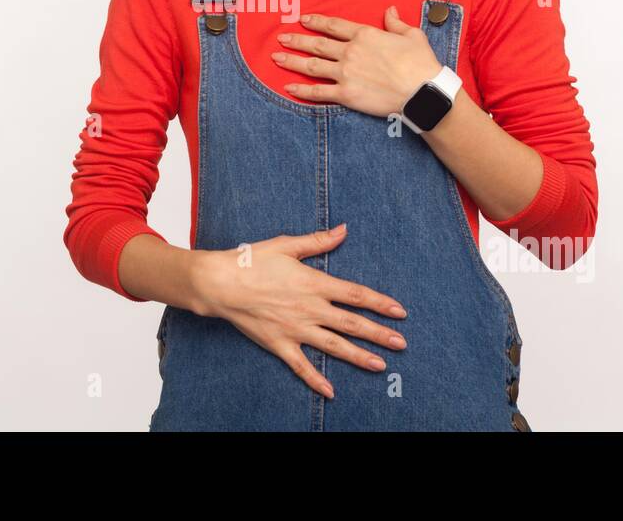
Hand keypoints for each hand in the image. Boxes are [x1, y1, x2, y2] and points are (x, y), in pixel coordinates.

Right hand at [190, 224, 408, 398]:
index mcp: (314, 283)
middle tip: (401, 343)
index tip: (399, 312)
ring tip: (380, 365)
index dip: (379, 303)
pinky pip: (301, 366)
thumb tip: (344, 230)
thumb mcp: (287, 245)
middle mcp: (310, 309)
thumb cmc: (252, 261)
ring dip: (359, 356)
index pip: (355, 295)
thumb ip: (318, 241)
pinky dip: (316, 380)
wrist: (221, 283)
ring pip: (334, 346)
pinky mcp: (280, 344)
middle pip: (352, 323)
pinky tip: (331, 392)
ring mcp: (295, 329)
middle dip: (378, 334)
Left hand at [271, 7, 442, 116]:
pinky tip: (288, 88)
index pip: (334, 26)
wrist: (422, 92)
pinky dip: (302, 90)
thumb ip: (396, 23)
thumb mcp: (412, 35)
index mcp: (365, 35)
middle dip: (297, 41)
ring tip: (277, 58)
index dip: (316, 22)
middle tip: (282, 38)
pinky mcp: (346, 94)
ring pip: (312, 66)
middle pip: (317, 44)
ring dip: (293, 61)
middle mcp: (350, 52)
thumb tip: (390, 10)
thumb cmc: (420, 63)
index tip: (303, 20)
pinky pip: (318, 92)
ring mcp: (345, 73)